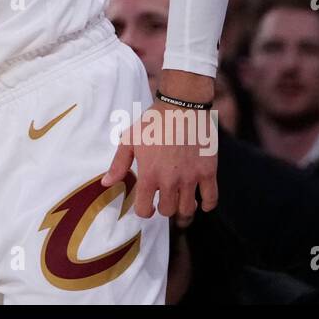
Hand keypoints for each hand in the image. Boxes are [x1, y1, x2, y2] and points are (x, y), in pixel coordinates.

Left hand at [103, 71, 218, 226]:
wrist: (182, 106)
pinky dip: (207, 205)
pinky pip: (211, 198)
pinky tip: (202, 202)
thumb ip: (118, 164)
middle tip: (164, 200)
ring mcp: (190, 177)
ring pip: (188, 209)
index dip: (144, 211)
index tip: (147, 206)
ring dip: (183, 210)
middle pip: (167, 211)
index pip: (144, 209)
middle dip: (163, 208)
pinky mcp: (208, 171)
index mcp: (149, 174)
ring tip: (181, 202)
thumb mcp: (130, 140)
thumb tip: (106, 183)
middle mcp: (170, 180)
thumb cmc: (153, 122)